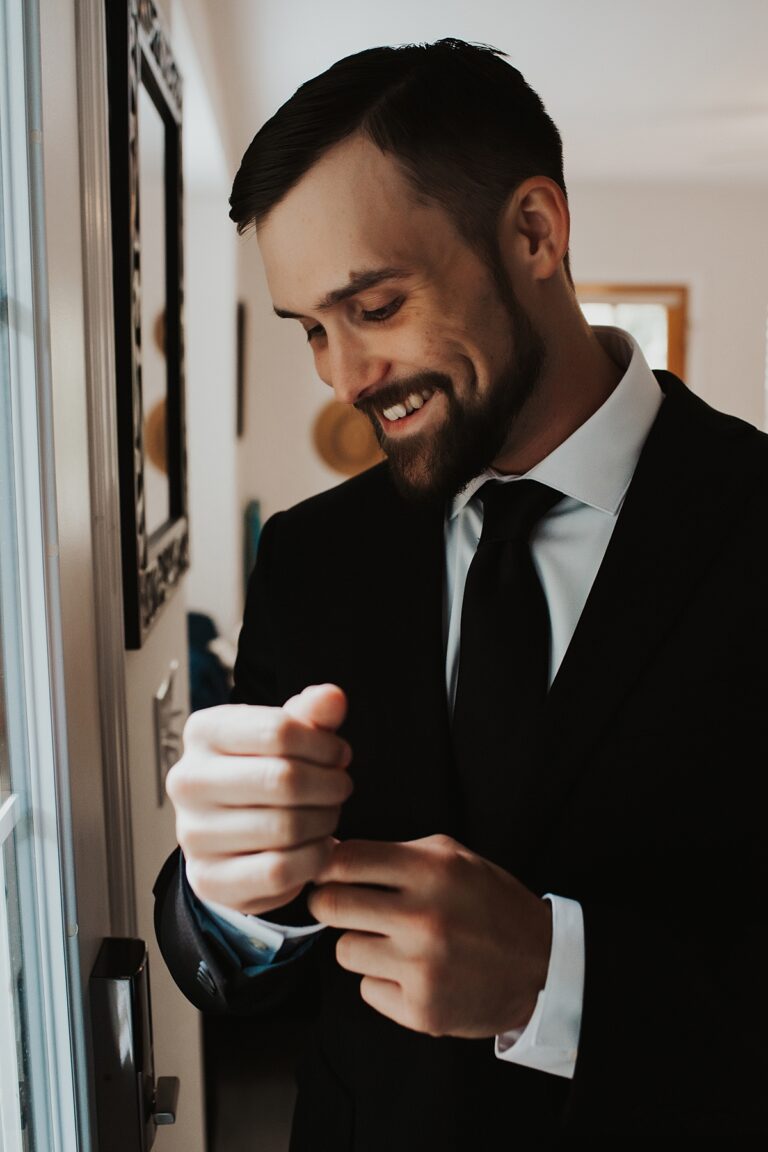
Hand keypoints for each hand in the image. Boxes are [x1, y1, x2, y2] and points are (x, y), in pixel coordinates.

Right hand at [166, 684, 352, 915]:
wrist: (230, 836)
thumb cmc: (263, 772)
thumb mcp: (287, 736)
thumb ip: (312, 714)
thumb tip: (333, 697)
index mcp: (202, 731)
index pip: (279, 731)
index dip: (324, 745)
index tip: (339, 754)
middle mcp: (187, 780)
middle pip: (284, 779)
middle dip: (330, 784)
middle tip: (341, 787)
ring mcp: (193, 833)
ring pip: (285, 826)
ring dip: (325, 820)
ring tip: (329, 813)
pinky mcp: (209, 879)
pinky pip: (280, 869)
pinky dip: (313, 858)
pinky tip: (319, 845)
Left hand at [307, 834, 551, 1038]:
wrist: (542, 964)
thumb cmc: (488, 902)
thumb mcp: (452, 857)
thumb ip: (395, 853)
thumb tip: (329, 853)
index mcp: (430, 870)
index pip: (344, 861)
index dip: (325, 865)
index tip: (326, 872)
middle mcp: (423, 917)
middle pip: (330, 906)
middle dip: (327, 903)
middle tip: (340, 906)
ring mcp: (421, 967)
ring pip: (344, 950)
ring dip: (361, 946)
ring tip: (394, 942)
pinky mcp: (422, 1010)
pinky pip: (367, 989)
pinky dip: (383, 982)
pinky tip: (414, 974)